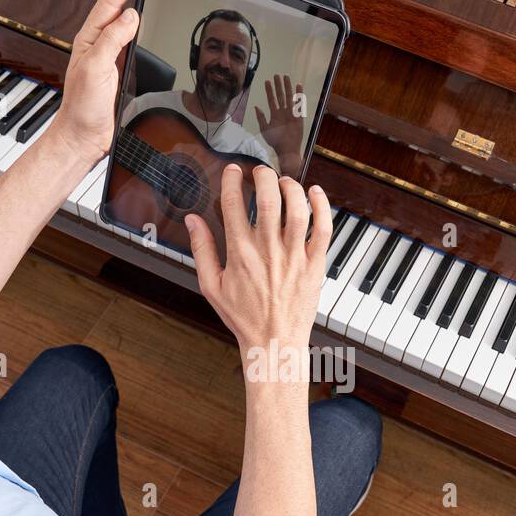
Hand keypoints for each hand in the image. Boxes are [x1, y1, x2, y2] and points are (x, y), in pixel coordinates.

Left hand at [53, 0, 144, 163]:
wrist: (83, 136)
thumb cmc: (82, 107)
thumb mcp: (95, 68)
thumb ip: (112, 40)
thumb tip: (130, 16)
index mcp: (89, 39)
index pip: (110, 2)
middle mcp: (98, 44)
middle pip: (116, 7)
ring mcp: (107, 57)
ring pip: (123, 24)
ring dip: (134, 3)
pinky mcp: (117, 72)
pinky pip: (130, 44)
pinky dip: (139, 30)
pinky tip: (144, 26)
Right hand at [186, 165, 332, 366]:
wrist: (274, 343)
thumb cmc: (243, 318)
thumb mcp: (211, 286)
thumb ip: (201, 250)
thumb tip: (193, 220)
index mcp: (240, 254)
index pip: (234, 204)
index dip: (232, 181)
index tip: (234, 172)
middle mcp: (268, 252)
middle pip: (268, 199)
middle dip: (263, 177)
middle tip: (260, 172)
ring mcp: (294, 257)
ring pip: (297, 209)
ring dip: (291, 187)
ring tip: (284, 182)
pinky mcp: (315, 265)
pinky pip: (323, 229)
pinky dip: (321, 206)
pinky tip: (314, 193)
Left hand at [252, 75, 304, 177]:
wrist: (287, 149)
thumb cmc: (275, 142)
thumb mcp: (265, 129)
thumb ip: (261, 118)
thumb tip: (256, 107)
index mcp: (274, 115)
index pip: (271, 99)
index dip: (269, 90)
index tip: (267, 81)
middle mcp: (283, 112)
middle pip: (280, 96)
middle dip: (278, 85)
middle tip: (276, 75)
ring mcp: (291, 113)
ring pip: (289, 97)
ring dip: (287, 87)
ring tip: (285, 76)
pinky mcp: (298, 116)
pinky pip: (298, 103)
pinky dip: (299, 94)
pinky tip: (298, 85)